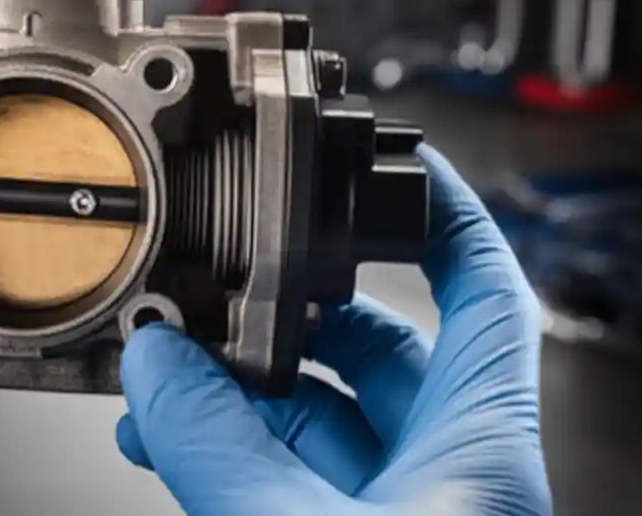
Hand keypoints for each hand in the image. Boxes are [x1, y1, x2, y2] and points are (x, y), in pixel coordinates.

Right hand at [116, 145, 551, 514]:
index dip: (446, 211)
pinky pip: (281, 476)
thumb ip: (219, 443)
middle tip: (221, 290)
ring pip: (316, 418)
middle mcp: (445, 475)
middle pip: (375, 347)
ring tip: (163, 375)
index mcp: (478, 449)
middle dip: (285, 312)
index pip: (484, 290)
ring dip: (236, 391)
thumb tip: (157, 366)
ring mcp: (396, 511)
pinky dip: (224, 452)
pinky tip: (164, 441)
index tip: (399, 161)